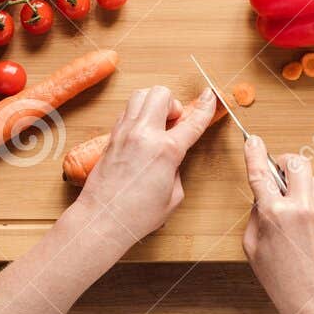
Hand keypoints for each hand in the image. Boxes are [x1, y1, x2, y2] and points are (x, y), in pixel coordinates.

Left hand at [71, 86, 215, 248]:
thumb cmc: (137, 214)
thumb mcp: (174, 196)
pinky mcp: (111, 137)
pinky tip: (141, 134)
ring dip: (153, 104)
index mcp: (166, 150)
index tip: (211, 96)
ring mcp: (124, 132)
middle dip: (173, 103)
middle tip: (174, 123)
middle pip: (161, 94)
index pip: (192, 121)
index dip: (206, 107)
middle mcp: (144, 134)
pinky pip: (127, 111)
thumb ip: (177, 169)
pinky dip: (138, 115)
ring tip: (157, 124)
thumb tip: (173, 159)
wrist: (103, 219)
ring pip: (140, 95)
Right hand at [243, 138, 313, 313]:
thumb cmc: (281, 278)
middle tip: (285, 171)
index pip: (260, 174)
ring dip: (308, 193)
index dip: (255, 153)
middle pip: (298, 164)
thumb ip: (257, 217)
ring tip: (305, 221)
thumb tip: (264, 197)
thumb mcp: (253, 248)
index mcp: (274, 214)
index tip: (254, 141)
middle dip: (289, 163)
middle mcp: (301, 208)